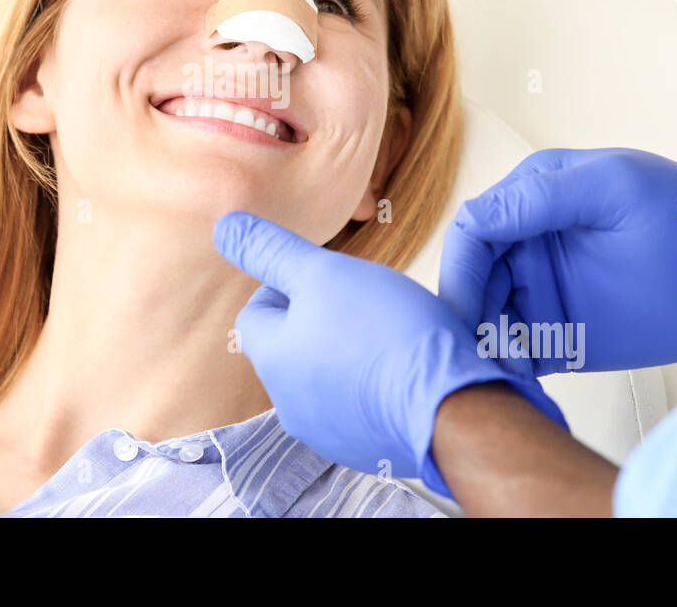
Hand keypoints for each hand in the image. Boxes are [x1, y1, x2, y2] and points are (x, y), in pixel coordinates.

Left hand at [213, 211, 568, 498]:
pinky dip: (372, 384)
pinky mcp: (366, 448)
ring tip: (388, 333)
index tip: (329, 276)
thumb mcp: (323, 272)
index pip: (257, 312)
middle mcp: (289, 404)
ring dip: (347, 351)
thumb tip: (225, 228)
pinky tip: (404, 369)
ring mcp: (328, 432)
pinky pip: (357, 406)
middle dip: (320, 318)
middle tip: (363, 301)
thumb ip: (270, 250)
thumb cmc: (389, 334)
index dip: (289, 284)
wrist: (452, 410)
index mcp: (272, 360)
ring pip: (325, 375)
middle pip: (291, 345)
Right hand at [439, 147, 676, 374]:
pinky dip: (508, 364)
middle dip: (469, 313)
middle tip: (475, 349)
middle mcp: (531, 239)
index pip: (474, 229)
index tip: (461, 309)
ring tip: (503, 369)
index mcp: (535, 194)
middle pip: (473, 277)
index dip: (460, 269)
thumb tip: (473, 218)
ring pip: (488, 316)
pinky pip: (517, 349)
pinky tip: (518, 379)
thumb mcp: (609, 189)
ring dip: (486, 342)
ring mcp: (544, 285)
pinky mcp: (560, 329)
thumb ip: (537, 197)